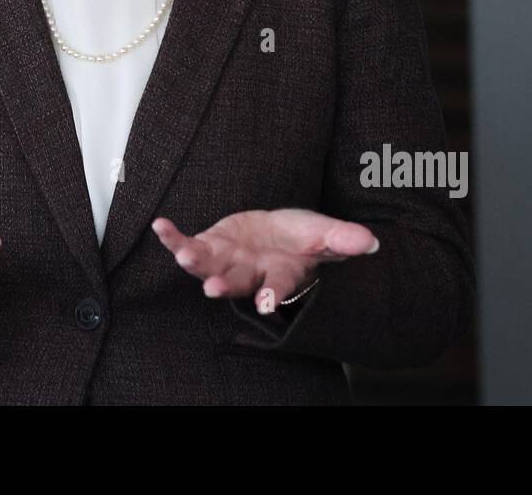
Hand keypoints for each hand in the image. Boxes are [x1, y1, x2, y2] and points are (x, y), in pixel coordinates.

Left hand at [152, 209, 378, 314]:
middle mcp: (251, 273)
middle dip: (226, 285)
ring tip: (182, 255)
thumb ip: (343, 239)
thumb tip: (371, 242)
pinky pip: (187, 243)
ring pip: (209, 266)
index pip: (278, 286)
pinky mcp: (210, 245)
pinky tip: (160, 226)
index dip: (272, 294)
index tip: (265, 304)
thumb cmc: (302, 238)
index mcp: (280, 273)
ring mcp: (227, 261)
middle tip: (213, 289)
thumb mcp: (325, 234)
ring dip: (194, 262)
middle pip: (238, 282)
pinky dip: (172, 237)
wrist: (277, 234)